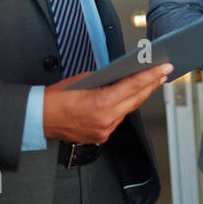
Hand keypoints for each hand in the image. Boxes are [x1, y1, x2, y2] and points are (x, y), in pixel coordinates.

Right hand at [42, 63, 172, 144]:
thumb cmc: (55, 98)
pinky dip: (123, 107)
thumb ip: (105, 79)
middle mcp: (106, 120)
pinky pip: (117, 118)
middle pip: (136, 99)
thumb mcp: (83, 79)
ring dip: (138, 95)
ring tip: (150, 82)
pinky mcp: (101, 136)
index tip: (164, 67)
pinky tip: (129, 97)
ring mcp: (104, 130)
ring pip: (128, 110)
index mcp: (101, 104)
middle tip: (163, 71)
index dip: (151, 75)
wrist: (38, 119)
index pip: (133, 86)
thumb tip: (122, 76)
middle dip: (151, 84)